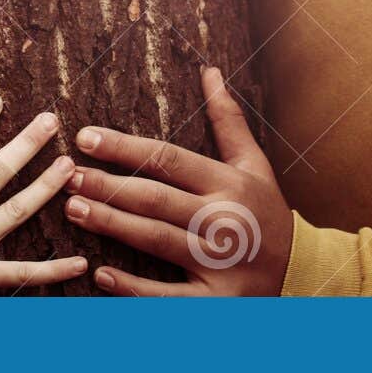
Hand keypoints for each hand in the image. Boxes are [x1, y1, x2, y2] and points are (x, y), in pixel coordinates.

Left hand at [63, 65, 291, 294]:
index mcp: (229, 183)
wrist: (303, 274)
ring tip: (74, 209)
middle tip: (68, 177)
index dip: (124, 147)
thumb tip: (209, 70)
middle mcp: (224, 220)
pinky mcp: (215, 302)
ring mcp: (219, 263)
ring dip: (111, 224)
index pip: (169, 159)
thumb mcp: (255, 165)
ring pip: (156, 240)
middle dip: (108, 186)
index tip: (86, 137)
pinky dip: (132, 287)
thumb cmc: (267, 213)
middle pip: (155, 199)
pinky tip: (101, 274)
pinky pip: (167, 296)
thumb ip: (228, 120)